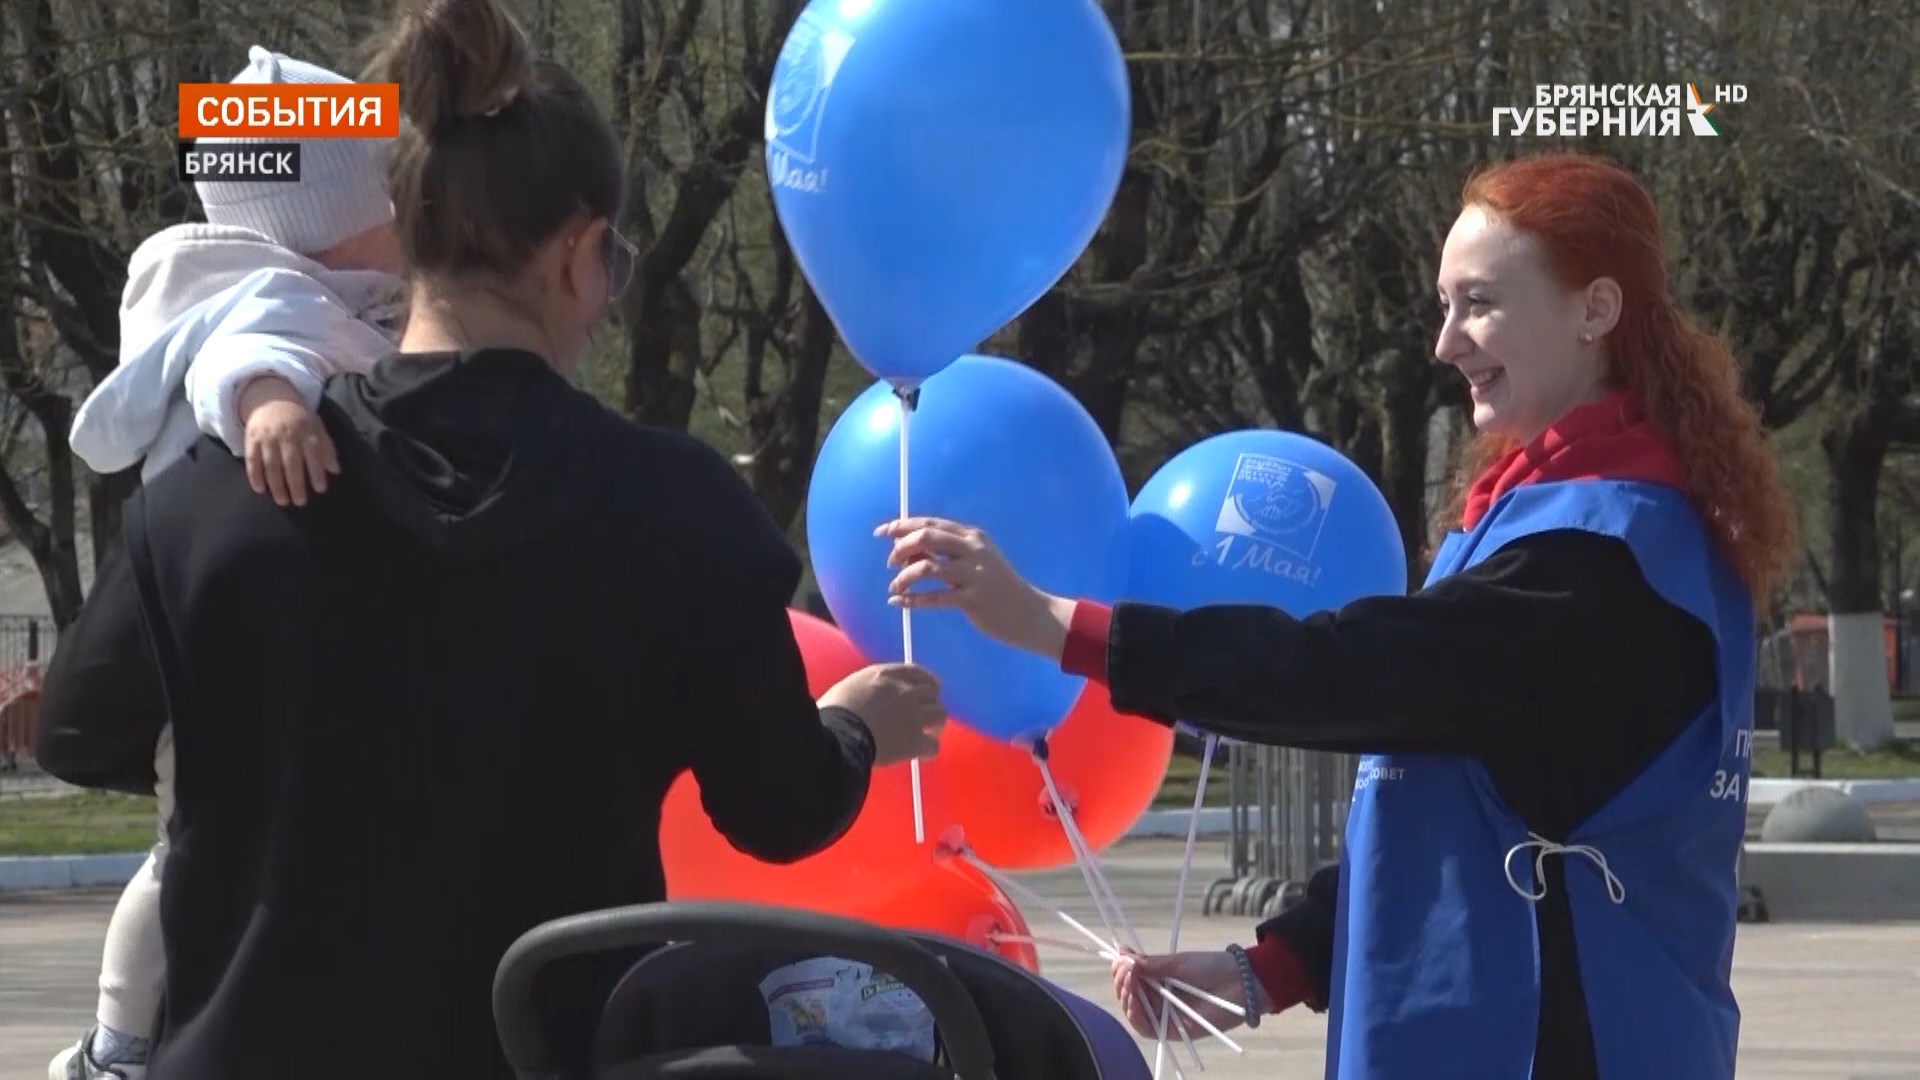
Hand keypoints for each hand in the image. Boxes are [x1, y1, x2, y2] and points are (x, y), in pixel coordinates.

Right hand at [240, 377, 338, 506]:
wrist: (270, 400)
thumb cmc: (299, 420)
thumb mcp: (317, 428)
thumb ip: (327, 448)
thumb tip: (336, 470)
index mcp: (306, 431)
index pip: (313, 453)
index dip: (317, 471)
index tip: (320, 489)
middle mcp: (287, 434)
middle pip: (291, 462)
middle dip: (296, 483)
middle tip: (300, 502)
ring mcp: (267, 437)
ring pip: (271, 464)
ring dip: (276, 484)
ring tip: (282, 501)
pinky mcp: (251, 439)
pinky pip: (252, 459)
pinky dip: (254, 475)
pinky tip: (259, 489)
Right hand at [818, 663, 947, 767]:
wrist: (839, 736)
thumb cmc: (832, 713)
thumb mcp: (847, 688)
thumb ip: (865, 689)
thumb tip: (866, 698)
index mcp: (885, 676)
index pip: (915, 672)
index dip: (924, 681)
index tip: (926, 689)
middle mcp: (904, 691)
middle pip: (932, 692)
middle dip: (930, 703)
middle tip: (925, 716)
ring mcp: (913, 715)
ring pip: (940, 715)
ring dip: (935, 724)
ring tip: (929, 734)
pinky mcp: (915, 741)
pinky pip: (933, 745)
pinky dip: (929, 750)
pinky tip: (921, 755)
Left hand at [875, 517, 1076, 661]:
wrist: (1030, 613)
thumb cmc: (997, 586)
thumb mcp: (976, 561)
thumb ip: (946, 553)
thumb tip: (907, 552)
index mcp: (972, 536)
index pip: (930, 523)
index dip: (901, 525)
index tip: (881, 532)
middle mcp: (973, 550)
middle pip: (926, 537)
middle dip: (900, 547)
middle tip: (890, 562)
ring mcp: (974, 574)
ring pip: (926, 567)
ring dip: (903, 578)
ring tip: (895, 588)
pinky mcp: (973, 599)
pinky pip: (934, 598)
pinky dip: (912, 600)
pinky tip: (900, 603)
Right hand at [1111, 948, 1269, 1038]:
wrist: (1240, 984)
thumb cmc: (1211, 968)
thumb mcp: (1178, 962)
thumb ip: (1151, 964)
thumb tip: (1122, 955)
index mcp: (1158, 980)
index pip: (1131, 978)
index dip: (1121, 969)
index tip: (1120, 957)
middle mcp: (1158, 998)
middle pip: (1128, 995)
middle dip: (1121, 981)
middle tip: (1125, 968)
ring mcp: (1164, 1014)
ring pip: (1133, 1011)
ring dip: (1125, 996)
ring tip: (1129, 979)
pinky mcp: (1171, 1031)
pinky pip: (1147, 1027)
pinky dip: (1136, 1014)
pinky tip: (1134, 999)